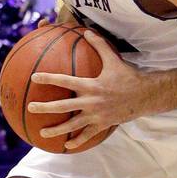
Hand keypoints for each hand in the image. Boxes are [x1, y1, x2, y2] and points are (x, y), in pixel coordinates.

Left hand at [28, 31, 146, 147]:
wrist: (146, 96)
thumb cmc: (128, 76)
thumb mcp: (114, 59)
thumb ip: (99, 45)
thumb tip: (86, 31)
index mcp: (91, 85)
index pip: (65, 81)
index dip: (49, 79)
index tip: (34, 78)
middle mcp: (91, 102)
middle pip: (64, 107)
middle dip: (45, 107)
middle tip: (30, 107)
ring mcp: (97, 115)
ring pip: (72, 125)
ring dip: (56, 130)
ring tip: (42, 133)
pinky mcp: (103, 124)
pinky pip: (88, 134)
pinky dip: (77, 141)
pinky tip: (66, 146)